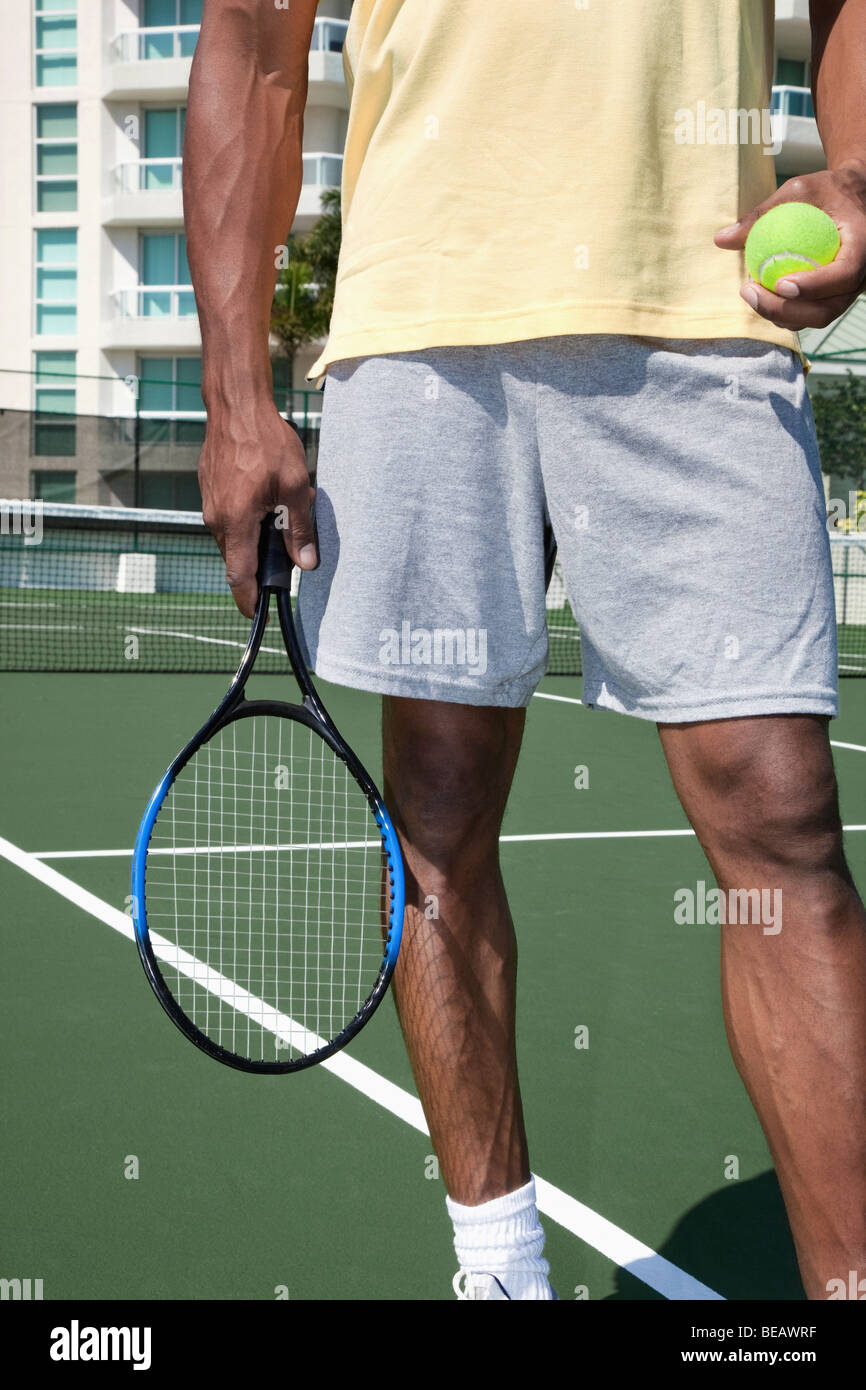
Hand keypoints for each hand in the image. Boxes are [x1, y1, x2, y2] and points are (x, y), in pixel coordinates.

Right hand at [198, 401, 316, 617]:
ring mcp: (210, 505)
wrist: (235, 406)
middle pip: (239, 559)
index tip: (258, 615)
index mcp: (236, 522)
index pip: (239, 576)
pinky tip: (268, 497)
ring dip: (258, 537)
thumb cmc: (266, 441)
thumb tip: (306, 564)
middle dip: (263, 562)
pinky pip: (229, 519)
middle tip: (290, 548)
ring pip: (235, 539)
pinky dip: (249, 520)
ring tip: (283, 511)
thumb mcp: (295, 486)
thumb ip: (300, 528)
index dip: (249, 600)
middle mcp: (216, 519)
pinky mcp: (210, 492)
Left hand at [715, 162, 865, 329]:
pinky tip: (759, 295)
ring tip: (749, 293)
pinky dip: (784, 312)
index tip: (781, 284)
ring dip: (780, 315)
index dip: (815, 285)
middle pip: (828, 308)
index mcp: (862, 244)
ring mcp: (848, 291)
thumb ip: (763, 213)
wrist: (853, 199)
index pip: (845, 273)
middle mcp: (861, 275)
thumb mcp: (798, 190)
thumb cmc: (827, 191)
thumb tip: (721, 240)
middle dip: (786, 310)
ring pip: (817, 317)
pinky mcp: (834, 298)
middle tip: (750, 293)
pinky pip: (809, 315)